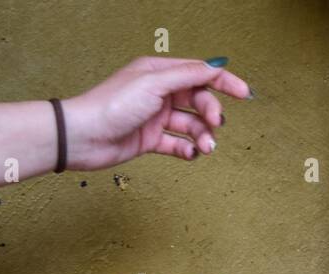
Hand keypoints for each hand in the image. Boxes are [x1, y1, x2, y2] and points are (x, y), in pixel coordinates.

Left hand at [61, 57, 251, 169]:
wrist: (84, 137)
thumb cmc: (110, 105)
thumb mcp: (153, 84)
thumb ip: (187, 75)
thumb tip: (215, 65)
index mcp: (159, 73)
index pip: (200, 73)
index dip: (224, 82)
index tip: (244, 93)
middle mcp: (159, 93)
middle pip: (199, 101)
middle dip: (211, 113)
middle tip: (215, 124)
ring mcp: (157, 117)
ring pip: (193, 125)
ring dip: (203, 136)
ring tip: (205, 147)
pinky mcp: (153, 139)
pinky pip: (180, 144)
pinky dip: (188, 150)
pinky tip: (189, 154)